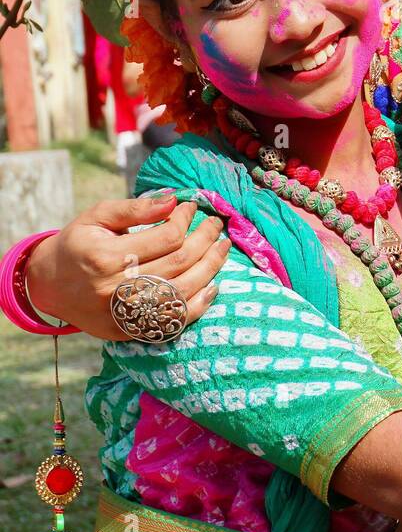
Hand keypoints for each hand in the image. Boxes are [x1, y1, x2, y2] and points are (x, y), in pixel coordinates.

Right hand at [26, 193, 228, 340]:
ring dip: (211, 267)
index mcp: (107, 257)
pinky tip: (213, 284)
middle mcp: (116, 289)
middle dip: (205, 239)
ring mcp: (124, 314)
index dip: (186, 219)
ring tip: (223, 247)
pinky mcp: (129, 332)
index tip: (191, 207)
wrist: (50, 285)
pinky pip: (174, 321)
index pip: (166, 237)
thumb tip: (173, 200)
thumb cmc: (77, 244)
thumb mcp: (97, 217)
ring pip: (183, 291)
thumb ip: (134, 208)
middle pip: (180, 263)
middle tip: (216, 224)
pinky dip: (199, 304)